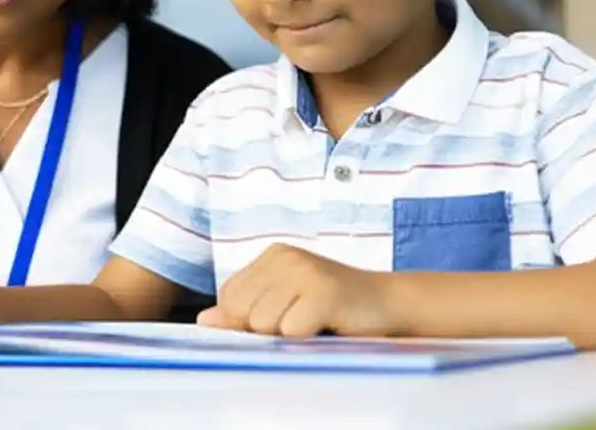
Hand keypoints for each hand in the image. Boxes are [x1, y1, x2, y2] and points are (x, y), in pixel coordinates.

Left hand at [197, 243, 404, 337]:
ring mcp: (305, 271)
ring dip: (290, 335)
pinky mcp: (324, 291)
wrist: (391, 304)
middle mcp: (285, 257)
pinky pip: (291, 331)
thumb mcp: (284, 307)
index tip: (285, 316)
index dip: (249, 321)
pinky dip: (308, 339)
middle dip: (267, 330)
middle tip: (303, 320)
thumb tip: (204, 321)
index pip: (228, 300)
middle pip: (241, 314)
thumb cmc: (335, 310)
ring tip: (316, 321)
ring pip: (263, 324)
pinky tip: (329, 324)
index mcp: (271, 257)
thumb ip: (243, 312)